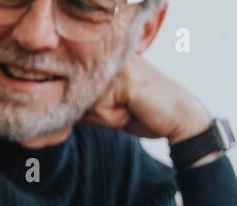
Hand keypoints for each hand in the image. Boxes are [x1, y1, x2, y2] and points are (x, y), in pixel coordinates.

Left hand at [81, 55, 210, 144]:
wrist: (177, 117)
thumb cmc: (143, 112)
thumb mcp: (107, 109)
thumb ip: (84, 103)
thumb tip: (59, 108)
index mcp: (108, 61)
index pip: (76, 91)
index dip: (91, 109)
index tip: (118, 107)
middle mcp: (111, 57)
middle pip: (79, 97)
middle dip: (96, 113)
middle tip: (125, 108)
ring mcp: (117, 65)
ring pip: (87, 103)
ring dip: (104, 116)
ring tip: (129, 108)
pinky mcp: (124, 78)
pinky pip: (99, 107)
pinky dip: (112, 117)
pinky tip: (131, 108)